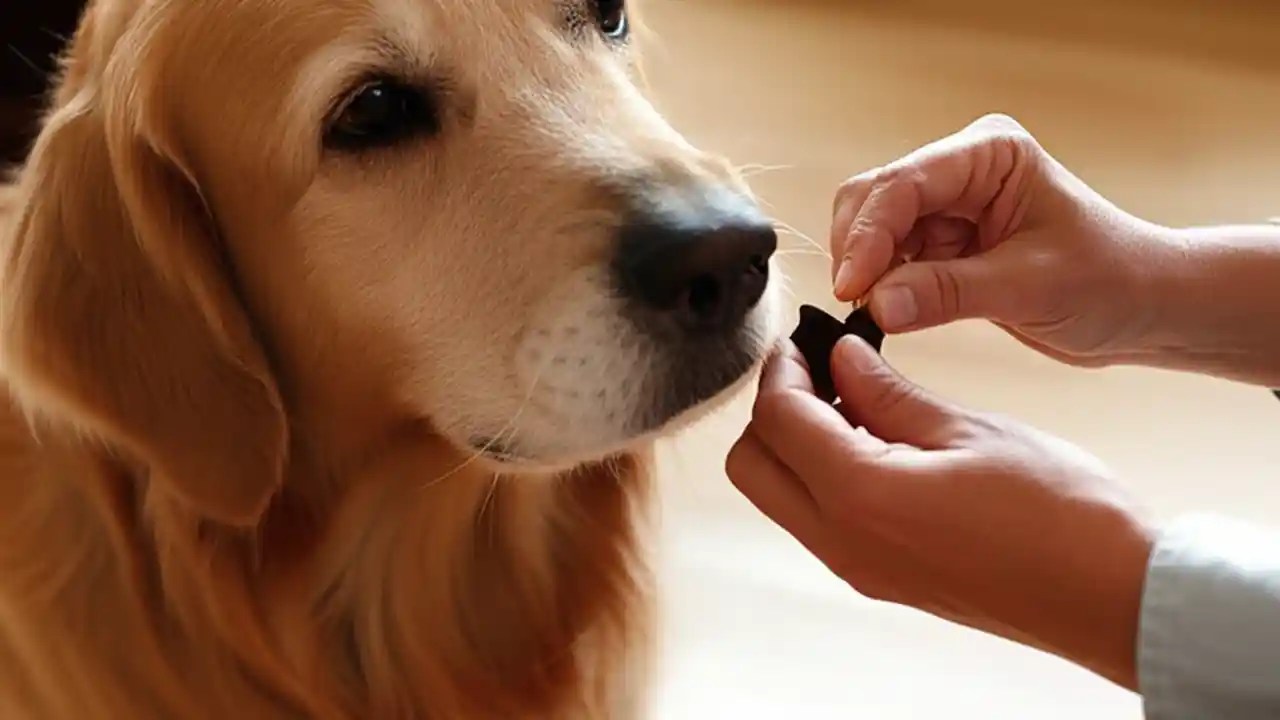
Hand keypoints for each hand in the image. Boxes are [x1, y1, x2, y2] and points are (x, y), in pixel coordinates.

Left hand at [726, 337, 1154, 689]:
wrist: (1113, 596)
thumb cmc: (1061, 513)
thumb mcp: (968, 429)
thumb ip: (888, 393)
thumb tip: (841, 359)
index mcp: (859, 496)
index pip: (777, 420)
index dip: (782, 369)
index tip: (804, 338)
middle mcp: (843, 542)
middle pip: (753, 466)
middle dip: (772, 410)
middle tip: (817, 368)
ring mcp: (859, 569)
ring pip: (780, 497)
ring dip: (795, 444)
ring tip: (852, 398)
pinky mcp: (882, 580)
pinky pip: (819, 522)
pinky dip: (823, 476)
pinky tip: (875, 441)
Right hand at [829, 113, 1176, 367]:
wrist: (1142, 307)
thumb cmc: (1110, 280)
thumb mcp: (1029, 287)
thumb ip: (947, 292)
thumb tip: (875, 305)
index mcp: (988, 153)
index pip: (903, 184)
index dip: (868, 235)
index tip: (852, 288)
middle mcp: (961, 170)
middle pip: (873, 198)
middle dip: (858, 250)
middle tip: (856, 305)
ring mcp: (947, 207)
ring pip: (871, 231)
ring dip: (865, 272)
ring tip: (873, 315)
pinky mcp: (942, 245)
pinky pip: (888, 261)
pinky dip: (879, 288)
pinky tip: (887, 314)